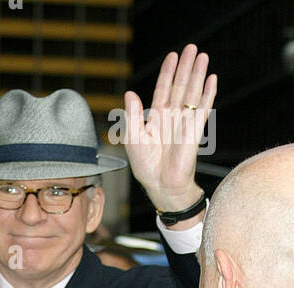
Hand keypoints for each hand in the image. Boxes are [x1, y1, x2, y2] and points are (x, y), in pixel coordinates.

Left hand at [122, 43, 215, 211]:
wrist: (161, 184)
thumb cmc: (146, 166)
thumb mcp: (133, 137)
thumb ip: (133, 115)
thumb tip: (129, 93)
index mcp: (157, 117)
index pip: (163, 89)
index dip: (168, 72)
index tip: (172, 56)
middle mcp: (172, 117)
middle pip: (180, 86)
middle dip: (186, 67)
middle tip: (191, 48)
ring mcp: (184, 122)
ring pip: (192, 93)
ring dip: (198, 74)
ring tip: (203, 56)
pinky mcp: (194, 130)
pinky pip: (203, 108)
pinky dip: (207, 93)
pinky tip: (212, 79)